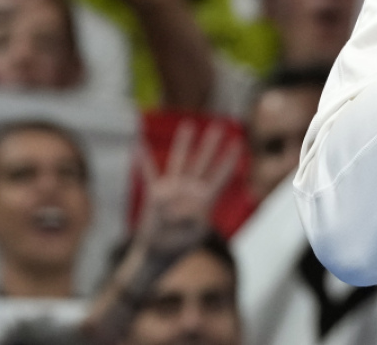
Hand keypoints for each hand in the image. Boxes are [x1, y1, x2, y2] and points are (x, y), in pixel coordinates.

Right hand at [134, 120, 239, 262]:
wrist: (159, 252)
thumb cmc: (180, 245)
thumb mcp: (193, 234)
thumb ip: (191, 220)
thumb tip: (179, 207)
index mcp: (205, 199)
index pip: (220, 174)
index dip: (229, 159)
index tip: (238, 142)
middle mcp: (190, 189)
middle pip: (203, 161)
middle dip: (211, 144)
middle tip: (220, 125)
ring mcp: (173, 189)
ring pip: (181, 160)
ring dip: (184, 143)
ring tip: (189, 124)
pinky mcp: (155, 194)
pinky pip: (148, 174)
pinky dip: (143, 160)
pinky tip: (139, 145)